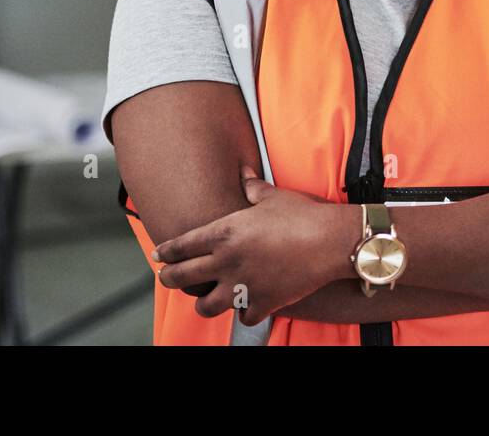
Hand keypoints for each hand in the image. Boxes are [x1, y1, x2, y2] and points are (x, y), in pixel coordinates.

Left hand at [151, 167, 347, 325]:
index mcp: (225, 233)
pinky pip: (244, 316)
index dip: (166, 252)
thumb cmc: (302, 215)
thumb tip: (244, 172)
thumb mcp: (273, 197)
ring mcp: (243, 285)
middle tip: (166, 277)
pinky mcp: (263, 302)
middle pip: (183, 277)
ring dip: (203, 303)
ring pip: (206, 306)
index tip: (159, 255)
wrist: (330, 241)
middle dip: (169, 278)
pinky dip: (245, 313)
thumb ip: (252, 187)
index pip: (182, 245)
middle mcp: (227, 261)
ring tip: (204, 299)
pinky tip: (247, 306)